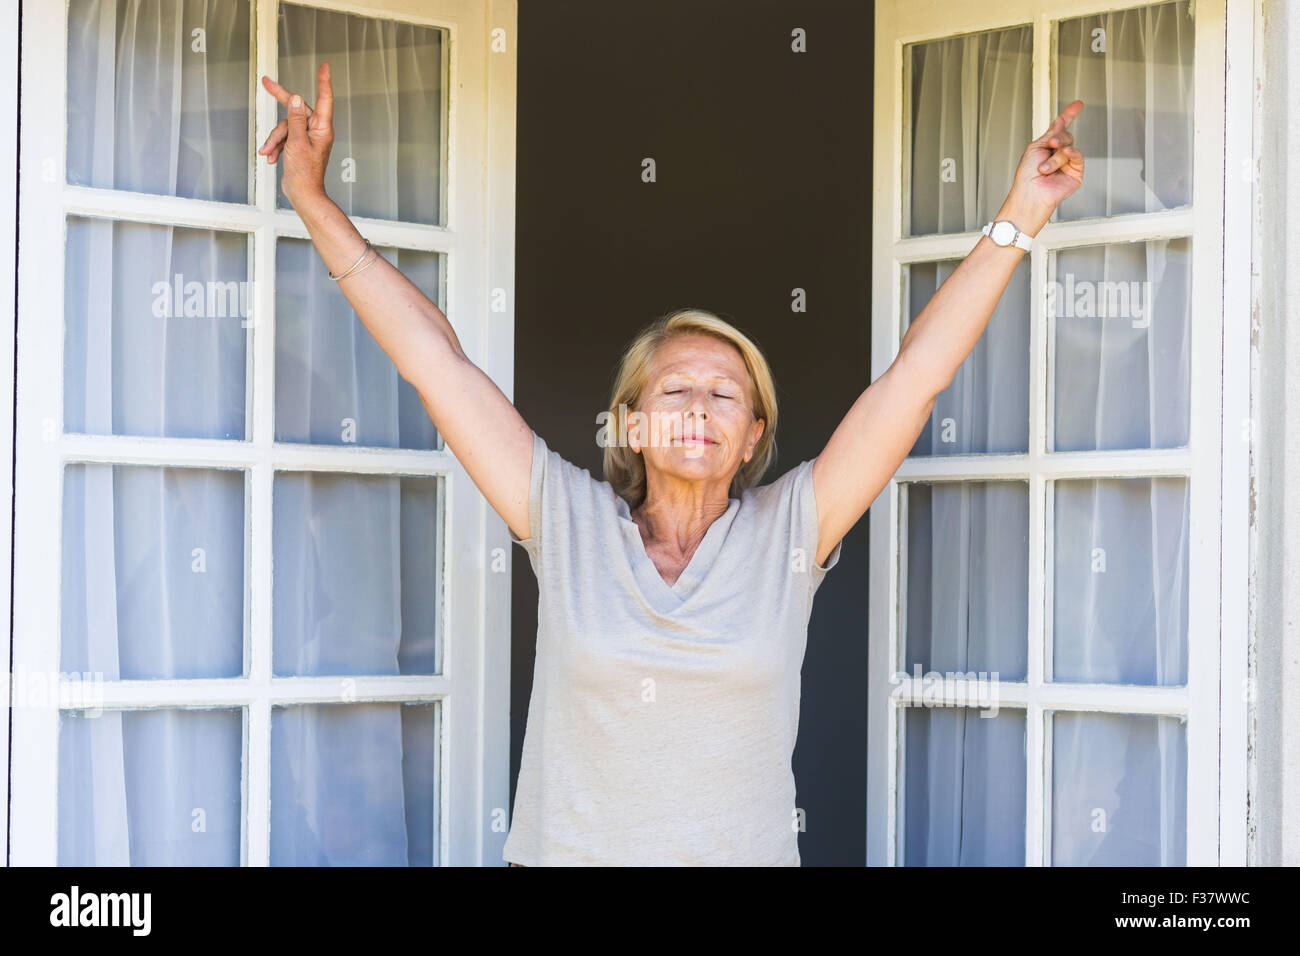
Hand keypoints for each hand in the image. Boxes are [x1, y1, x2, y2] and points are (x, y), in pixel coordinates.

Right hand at [258, 62, 334, 205]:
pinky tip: (272, 157)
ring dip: (275, 140)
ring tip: (269, 152)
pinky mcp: (298, 145)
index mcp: (322, 128)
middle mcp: (317, 131)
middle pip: (296, 109)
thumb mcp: (296, 142)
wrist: (302, 194)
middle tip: (266, 82)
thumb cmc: (305, 173)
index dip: (323, 81)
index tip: (324, 67)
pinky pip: (284, 138)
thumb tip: (295, 98)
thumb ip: (295, 119)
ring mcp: (307, 138)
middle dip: (279, 105)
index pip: (324, 99)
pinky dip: (276, 147)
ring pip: (285, 127)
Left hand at [998, 100, 1085, 232]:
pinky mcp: (1076, 173)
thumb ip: (1051, 133)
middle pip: (1066, 136)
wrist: (1030, 194)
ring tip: (1045, 168)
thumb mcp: (1036, 147)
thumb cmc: (1027, 176)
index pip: (1060, 129)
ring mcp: (1067, 164)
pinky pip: (1078, 157)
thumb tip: (1060, 120)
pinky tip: (1064, 158)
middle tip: (1050, 145)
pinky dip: (1071, 154)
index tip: (1077, 105)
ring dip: (1056, 156)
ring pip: (1070, 146)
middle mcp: (1058, 155)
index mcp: (1047, 148)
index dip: (1069, 116)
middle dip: (1058, 139)